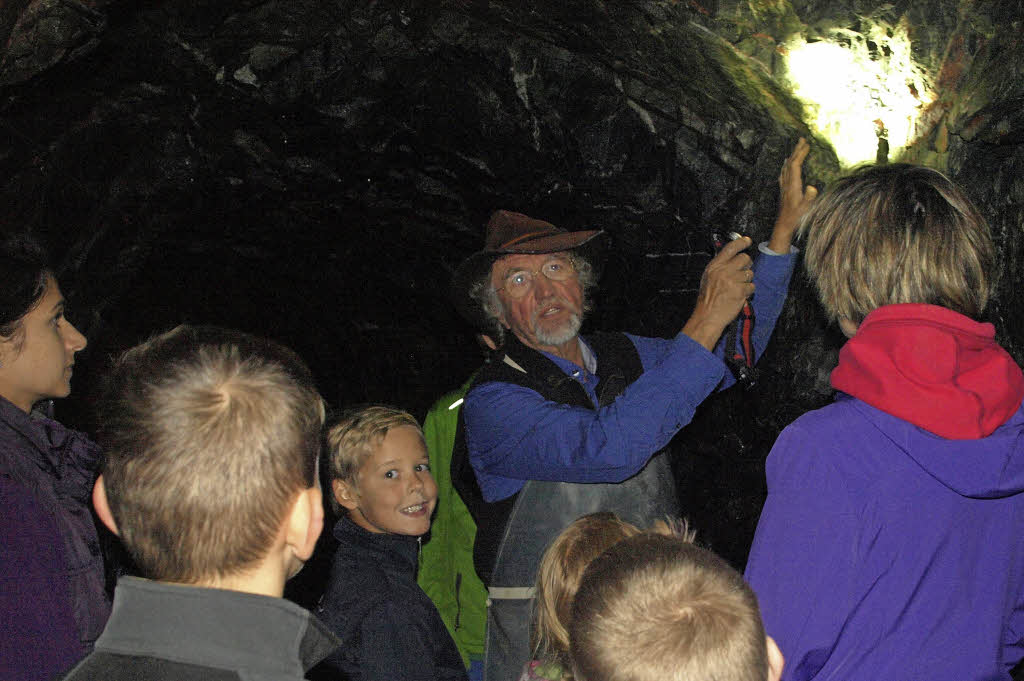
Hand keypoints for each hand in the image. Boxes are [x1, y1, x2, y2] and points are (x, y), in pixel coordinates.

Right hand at [681, 236, 754, 350]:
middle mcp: (724, 270)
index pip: (730, 248)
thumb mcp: (708, 278)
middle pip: (745, 259)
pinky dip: (748, 291)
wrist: (707, 316)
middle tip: (742, 273)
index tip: (747, 240)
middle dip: (747, 265)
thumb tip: (733, 257)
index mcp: (714, 266)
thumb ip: (720, 266)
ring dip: (746, 281)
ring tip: (737, 288)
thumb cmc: (708, 299)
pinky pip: (752, 286)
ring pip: (750, 274)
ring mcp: (732, 280)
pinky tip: (739, 296)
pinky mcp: (740, 290)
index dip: (741, 242)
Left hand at [768, 137, 817, 253]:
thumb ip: (809, 198)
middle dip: (796, 150)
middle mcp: (787, 184)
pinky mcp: (783, 190)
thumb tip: (812, 187)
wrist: (783, 225)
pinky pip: (784, 174)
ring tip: (796, 147)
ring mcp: (784, 187)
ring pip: (786, 167)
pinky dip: (786, 166)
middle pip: (790, 163)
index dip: (800, 154)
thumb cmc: (796, 218)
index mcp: (793, 186)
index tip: (806, 145)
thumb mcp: (806, 209)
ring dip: (792, 156)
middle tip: (802, 139)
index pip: (795, 166)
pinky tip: (786, 165)